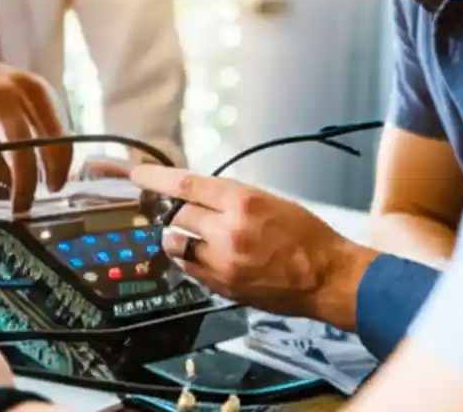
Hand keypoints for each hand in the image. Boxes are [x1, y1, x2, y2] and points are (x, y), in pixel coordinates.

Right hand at [0, 50, 71, 213]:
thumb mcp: (16, 99)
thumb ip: (34, 128)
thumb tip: (52, 173)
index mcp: (36, 90)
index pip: (61, 135)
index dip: (60, 167)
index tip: (55, 187)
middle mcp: (16, 91)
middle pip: (38, 147)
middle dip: (34, 182)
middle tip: (30, 204)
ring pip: (13, 152)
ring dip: (15, 182)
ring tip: (12, 198)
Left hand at [130, 166, 376, 329]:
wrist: (327, 276)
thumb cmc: (306, 236)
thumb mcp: (269, 200)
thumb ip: (229, 198)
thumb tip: (194, 194)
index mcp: (242, 202)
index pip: (186, 184)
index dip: (154, 178)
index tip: (135, 174)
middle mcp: (228, 231)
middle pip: (177, 216)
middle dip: (179, 213)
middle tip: (191, 215)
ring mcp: (223, 262)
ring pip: (176, 245)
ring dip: (180, 238)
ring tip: (199, 237)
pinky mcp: (223, 287)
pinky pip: (189, 269)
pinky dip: (191, 260)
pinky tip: (208, 257)